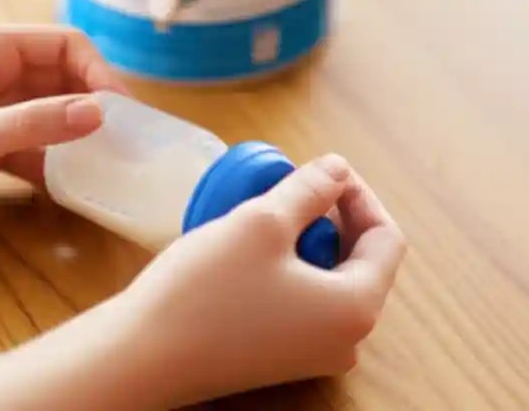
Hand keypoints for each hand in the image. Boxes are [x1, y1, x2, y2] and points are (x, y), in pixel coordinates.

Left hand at [0, 24, 126, 243]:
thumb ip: (36, 123)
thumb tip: (99, 114)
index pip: (64, 44)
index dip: (98, 73)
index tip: (120, 113)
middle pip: (66, 77)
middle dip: (95, 103)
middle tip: (126, 140)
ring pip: (56, 111)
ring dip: (80, 133)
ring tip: (111, 162)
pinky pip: (39, 144)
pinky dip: (59, 160)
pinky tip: (76, 183)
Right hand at [119, 155, 406, 406]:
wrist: (142, 358)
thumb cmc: (206, 289)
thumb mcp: (263, 222)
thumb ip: (311, 190)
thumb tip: (339, 169)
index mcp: (357, 308)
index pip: (387, 238)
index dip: (360, 195)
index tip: (325, 170)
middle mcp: (346, 340)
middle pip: (362, 261)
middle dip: (333, 216)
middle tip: (295, 186)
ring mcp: (312, 355)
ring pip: (330, 281)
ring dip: (307, 240)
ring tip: (268, 212)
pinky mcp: (280, 358)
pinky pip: (303, 303)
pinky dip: (288, 268)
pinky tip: (250, 249)